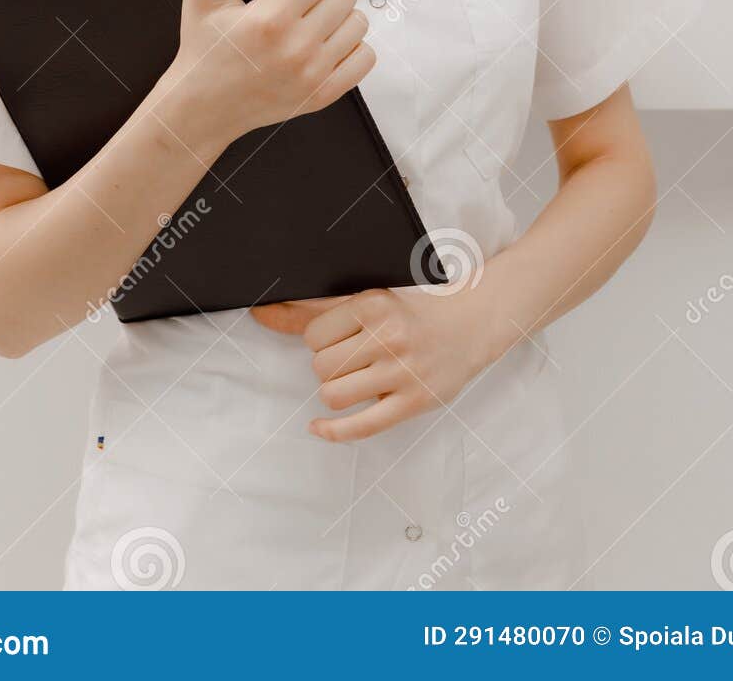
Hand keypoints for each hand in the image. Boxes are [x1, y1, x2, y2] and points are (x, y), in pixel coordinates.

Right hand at [166, 0, 375, 143]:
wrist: (200, 108)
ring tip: (311, 24)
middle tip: (301, 2)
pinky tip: (323, 46)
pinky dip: (350, 48)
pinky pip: (365, 58)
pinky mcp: (323, 96)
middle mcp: (296, 49)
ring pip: (359, 23)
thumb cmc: (202, 47)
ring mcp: (312, 76)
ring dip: (339, 19)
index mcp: (269, 18)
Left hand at [255, 280, 511, 441]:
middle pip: (321, 366)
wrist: (470, 324)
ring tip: (354, 381)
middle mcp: (387, 336)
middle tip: (352, 359)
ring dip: (335, 392)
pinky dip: (332, 431)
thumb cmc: (411, 312)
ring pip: (334, 395)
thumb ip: (313, 308)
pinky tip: (319, 427)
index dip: (320, 339)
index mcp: (374, 304)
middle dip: (328, 366)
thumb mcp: (367, 299)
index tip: (340, 338)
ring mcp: (401, 372)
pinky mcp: (413, 402)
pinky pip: (360, 427)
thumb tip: (262, 311)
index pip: (313, 334)